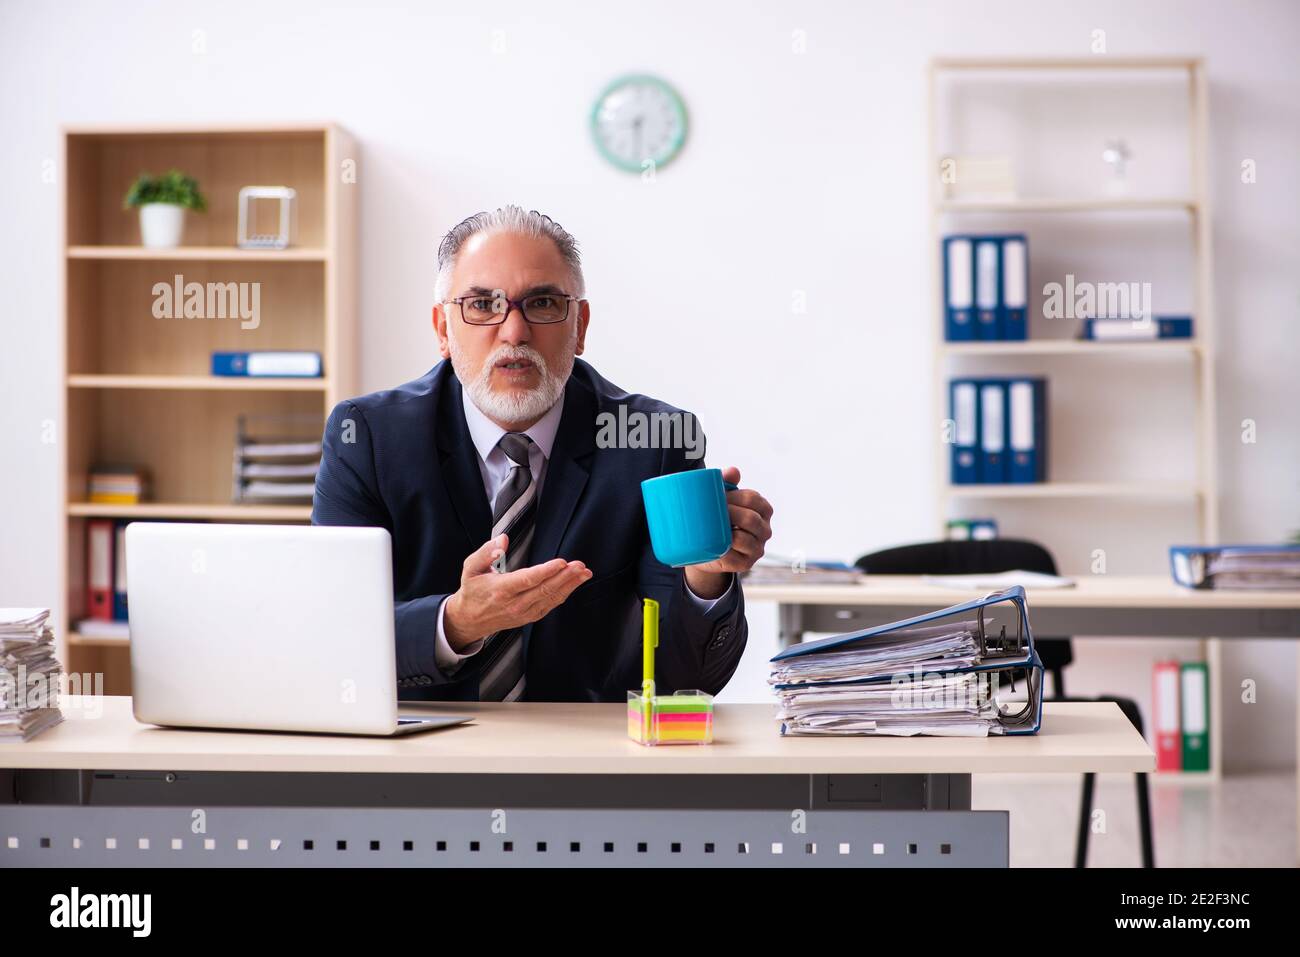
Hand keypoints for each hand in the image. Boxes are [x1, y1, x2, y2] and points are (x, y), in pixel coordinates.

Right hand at [444, 534, 592, 649]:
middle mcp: (514, 604)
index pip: (527, 580)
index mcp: (500, 590)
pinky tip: (573, 584)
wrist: (469, 620)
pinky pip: (550, 605)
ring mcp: (523, 613)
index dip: (546, 572)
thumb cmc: (472, 590)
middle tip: (580, 565)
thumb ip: (486, 552)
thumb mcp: (470, 568)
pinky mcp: (529, 617)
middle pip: (544, 590)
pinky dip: (564, 594)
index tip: (561, 562)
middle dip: (565, 577)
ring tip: (584, 573)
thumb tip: (503, 539)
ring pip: (551, 599)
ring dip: (569, 586)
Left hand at [683, 466, 773, 599]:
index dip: (734, 497)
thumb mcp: (720, 499)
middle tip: (710, 512)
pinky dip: (725, 552)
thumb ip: (726, 482)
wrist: (704, 549)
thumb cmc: (716, 518)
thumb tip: (733, 471)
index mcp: (762, 510)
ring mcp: (757, 548)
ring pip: (745, 539)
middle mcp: (764, 530)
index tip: (718, 498)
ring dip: (727, 533)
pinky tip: (716, 547)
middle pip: (751, 519)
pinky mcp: (746, 564)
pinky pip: (736, 557)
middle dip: (730, 514)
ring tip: (712, 529)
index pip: (753, 499)